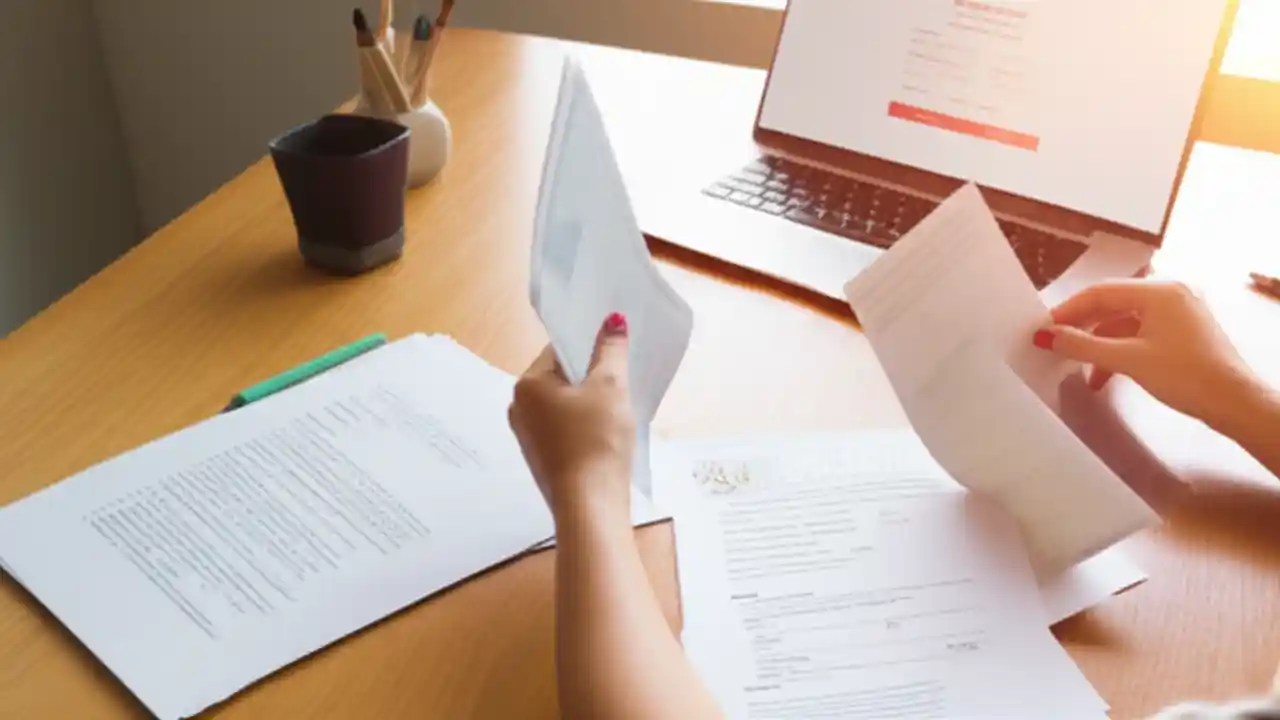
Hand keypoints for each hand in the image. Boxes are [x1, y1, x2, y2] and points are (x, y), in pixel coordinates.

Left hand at [509, 312, 635, 518]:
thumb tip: (613, 319)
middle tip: (620, 380)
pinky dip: (582, 427)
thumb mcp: (610, 387)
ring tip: (616, 409)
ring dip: (588, 403)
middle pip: (559, 378)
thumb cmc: (597, 440)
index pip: (558, 350)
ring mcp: (527, 437)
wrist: (590, 505)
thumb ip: (611, 350)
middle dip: (589, 378)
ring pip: (562, 405)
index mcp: (527, 385)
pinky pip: (562, 430)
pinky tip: (604, 436)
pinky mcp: (541, 460)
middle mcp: (518, 408)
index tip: (614, 353)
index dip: (589, 348)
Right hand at [1033, 280, 1263, 431]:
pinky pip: (1140, 334)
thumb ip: (1084, 346)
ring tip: (1078, 367)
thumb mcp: (1128, 360)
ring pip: (1125, 322)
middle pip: (1112, 305)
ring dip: (1099, 344)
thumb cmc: (1186, 376)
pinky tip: (1104, 375)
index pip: (1101, 292)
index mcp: (1160, 291)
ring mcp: (1178, 313)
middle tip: (1055, 345)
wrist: (1235, 404)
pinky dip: (1120, 351)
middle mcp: (1170, 294)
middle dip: (1082, 327)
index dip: (1068, 311)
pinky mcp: (1182, 333)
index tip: (1044, 330)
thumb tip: (1046, 337)